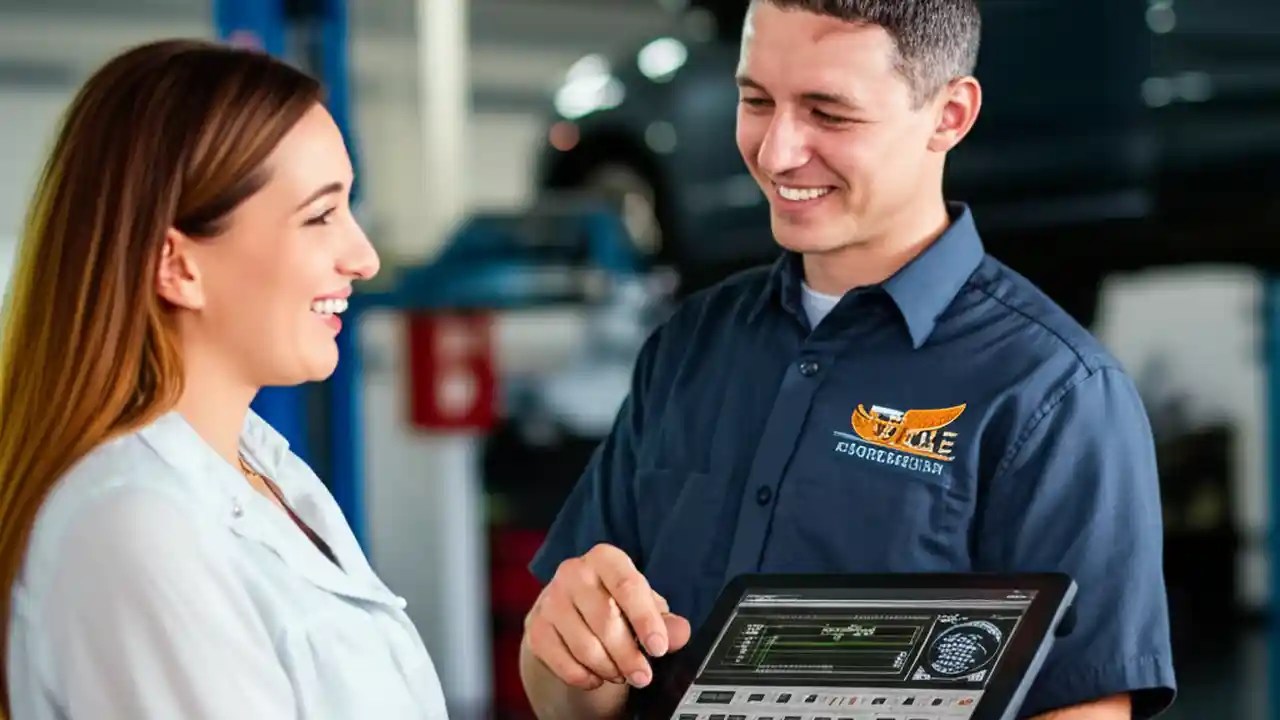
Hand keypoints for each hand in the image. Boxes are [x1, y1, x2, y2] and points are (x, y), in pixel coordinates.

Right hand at [524, 543, 691, 691]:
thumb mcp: (644, 609)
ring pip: (584, 645)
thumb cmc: (614, 608)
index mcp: (605, 559)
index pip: (628, 586)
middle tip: (643, 675)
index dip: (645, 619)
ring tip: (621, 674)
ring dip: (608, 667)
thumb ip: (665, 621)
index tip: (658, 648)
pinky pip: (563, 661)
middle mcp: (573, 572)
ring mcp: (550, 599)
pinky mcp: (535, 628)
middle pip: (605, 619)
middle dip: (628, 654)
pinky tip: (596, 677)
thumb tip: (679, 632)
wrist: (569, 622)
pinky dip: (584, 676)